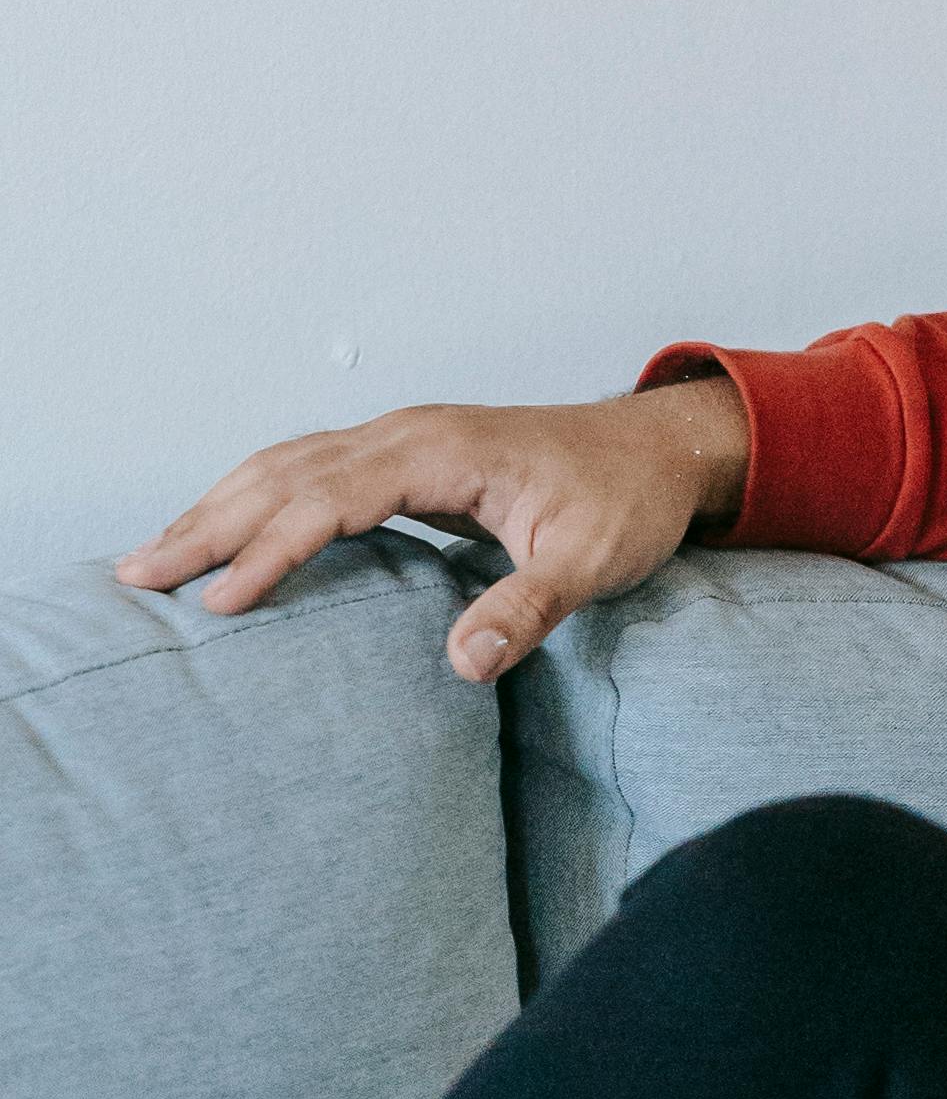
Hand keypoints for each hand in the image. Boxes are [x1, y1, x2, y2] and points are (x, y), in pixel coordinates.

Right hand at [117, 381, 750, 686]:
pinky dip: (254, 498)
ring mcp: (402, 438)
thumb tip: (464, 665)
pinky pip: (310, 470)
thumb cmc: (627, 501)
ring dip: (217, 507)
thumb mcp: (593, 561)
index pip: (330, 499)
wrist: (660, 450)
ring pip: (285, 464)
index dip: (272, 550)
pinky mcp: (406, 456)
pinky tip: (224, 531)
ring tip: (152, 557)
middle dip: (208, 524)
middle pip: (284, 474)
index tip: (218, 600)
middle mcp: (408, 433)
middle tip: (136, 577)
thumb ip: (527, 608)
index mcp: (442, 452)